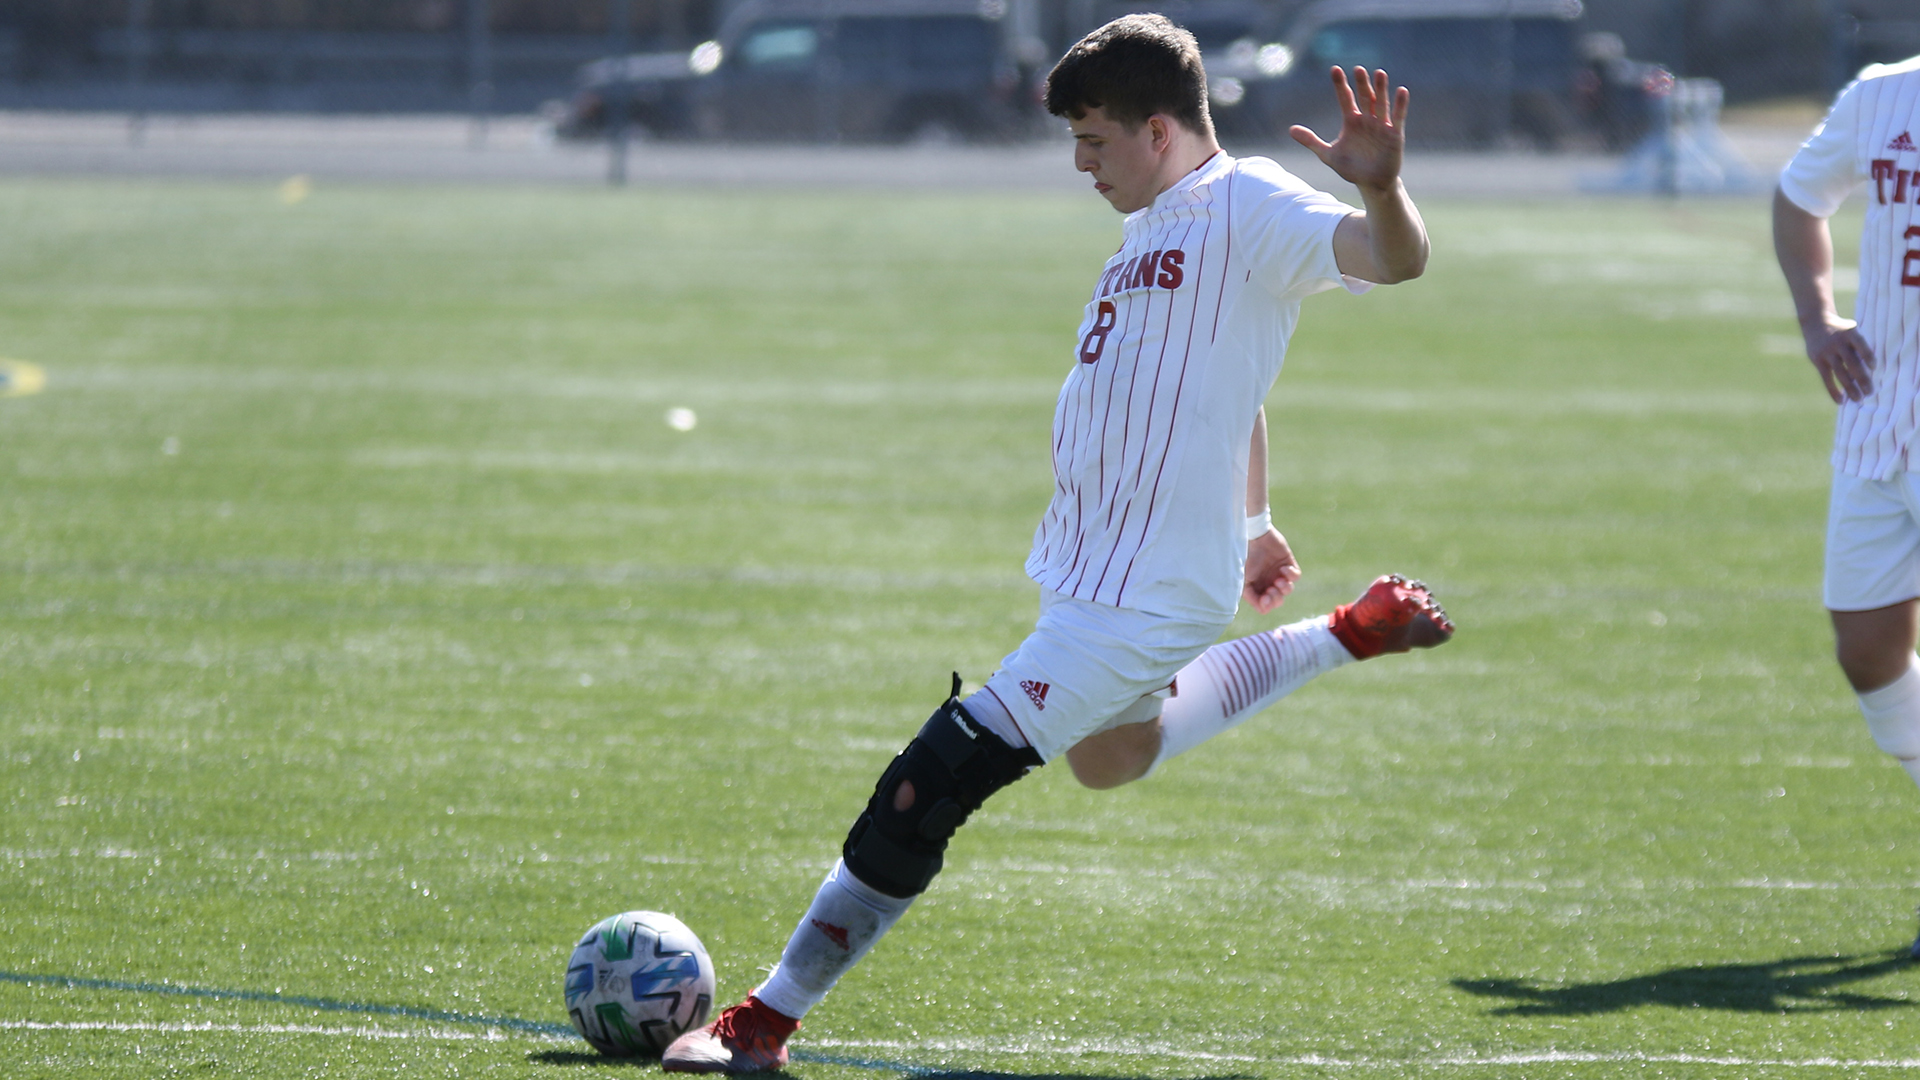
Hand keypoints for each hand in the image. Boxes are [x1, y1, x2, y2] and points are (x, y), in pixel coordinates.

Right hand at [1243, 529, 1300, 613]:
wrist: (1253, 534)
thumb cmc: (1244, 554)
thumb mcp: (1241, 576)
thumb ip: (1248, 593)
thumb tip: (1262, 609)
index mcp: (1255, 588)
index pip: (1264, 606)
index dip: (1266, 606)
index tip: (1264, 598)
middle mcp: (1267, 582)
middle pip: (1278, 601)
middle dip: (1276, 599)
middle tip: (1271, 589)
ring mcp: (1278, 573)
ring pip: (1288, 590)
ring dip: (1284, 589)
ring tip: (1279, 580)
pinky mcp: (1288, 563)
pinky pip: (1296, 576)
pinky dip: (1292, 576)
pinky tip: (1284, 569)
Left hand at [1289, 66, 1408, 192]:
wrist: (1371, 184)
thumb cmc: (1351, 168)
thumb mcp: (1328, 155)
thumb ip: (1311, 141)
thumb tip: (1290, 129)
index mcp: (1351, 121)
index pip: (1345, 98)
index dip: (1340, 85)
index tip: (1334, 69)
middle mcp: (1367, 119)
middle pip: (1364, 97)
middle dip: (1361, 84)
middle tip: (1358, 69)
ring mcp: (1381, 125)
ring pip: (1380, 103)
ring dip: (1380, 89)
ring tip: (1379, 73)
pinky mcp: (1395, 134)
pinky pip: (1397, 117)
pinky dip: (1400, 105)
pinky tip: (1401, 91)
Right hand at [1801, 315, 1875, 402]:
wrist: (1816, 321)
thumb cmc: (1841, 330)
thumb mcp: (1851, 331)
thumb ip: (1858, 348)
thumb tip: (1865, 374)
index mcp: (1850, 333)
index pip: (1861, 345)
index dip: (1868, 356)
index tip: (1874, 367)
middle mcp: (1838, 343)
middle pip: (1852, 363)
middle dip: (1862, 379)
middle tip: (1870, 392)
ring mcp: (1827, 352)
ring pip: (1840, 373)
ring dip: (1850, 388)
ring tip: (1858, 399)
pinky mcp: (1817, 360)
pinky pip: (1826, 378)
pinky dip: (1834, 390)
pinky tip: (1841, 400)